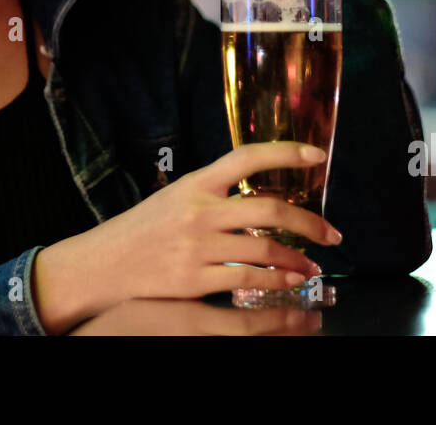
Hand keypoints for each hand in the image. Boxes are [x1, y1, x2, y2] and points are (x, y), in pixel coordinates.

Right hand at [32, 142, 341, 332]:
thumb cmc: (143, 229)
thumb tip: (258, 193)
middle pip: (268, 208)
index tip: (318, 156)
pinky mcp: (194, 279)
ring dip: (297, 258)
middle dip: (309, 221)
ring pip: (264, 248)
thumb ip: (214, 193)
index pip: (247, 157)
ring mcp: (197, 246)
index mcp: (196, 183)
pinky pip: (247, 280)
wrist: (103, 264)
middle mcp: (199, 211)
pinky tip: (290, 282)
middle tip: (332, 233)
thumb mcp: (175, 197)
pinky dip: (276, 281)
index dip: (286, 153)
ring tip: (312, 266)